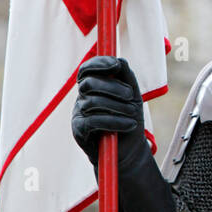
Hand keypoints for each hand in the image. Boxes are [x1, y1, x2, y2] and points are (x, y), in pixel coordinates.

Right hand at [71, 56, 146, 170]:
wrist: (128, 150)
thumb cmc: (128, 118)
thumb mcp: (132, 96)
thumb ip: (126, 77)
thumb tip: (119, 60)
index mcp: (92, 87)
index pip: (86, 69)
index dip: (98, 64)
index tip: (115, 65)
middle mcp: (81, 98)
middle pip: (90, 84)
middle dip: (113, 87)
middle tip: (131, 96)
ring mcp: (78, 114)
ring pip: (93, 102)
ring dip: (117, 106)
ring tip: (133, 114)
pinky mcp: (79, 131)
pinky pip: (93, 121)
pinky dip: (115, 121)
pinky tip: (129, 124)